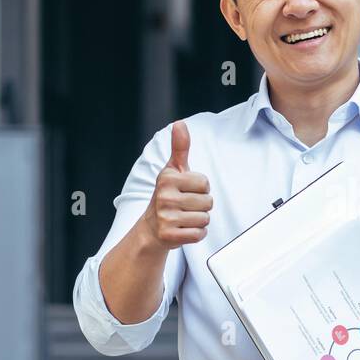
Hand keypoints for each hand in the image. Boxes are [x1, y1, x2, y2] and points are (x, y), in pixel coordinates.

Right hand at [138, 120, 211, 250]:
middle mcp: (165, 197)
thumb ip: (180, 148)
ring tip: (184, 218)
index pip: (205, 183)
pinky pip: (200, 234)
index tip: (186, 191)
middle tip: (185, 207)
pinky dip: (196, 234)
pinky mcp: (170, 236)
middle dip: (201, 206)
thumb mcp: (172, 171)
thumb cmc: (167, 196)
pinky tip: (184, 229)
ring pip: (205, 218)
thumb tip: (180, 124)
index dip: (200, 188)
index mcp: (168, 179)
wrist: (151, 229)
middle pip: (208, 201)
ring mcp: (166, 217)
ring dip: (199, 220)